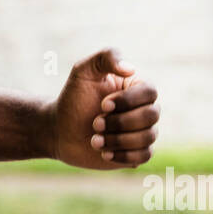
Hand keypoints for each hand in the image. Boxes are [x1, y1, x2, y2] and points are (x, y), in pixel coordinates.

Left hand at [45, 48, 158, 169]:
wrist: (60, 130)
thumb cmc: (73, 98)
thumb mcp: (83, 71)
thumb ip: (106, 58)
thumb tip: (131, 68)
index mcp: (136, 87)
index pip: (150, 92)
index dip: (128, 100)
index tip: (102, 105)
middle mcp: (144, 108)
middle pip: (151, 115)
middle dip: (120, 122)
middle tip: (95, 124)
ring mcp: (142, 130)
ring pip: (148, 137)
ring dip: (118, 140)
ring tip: (95, 140)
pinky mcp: (137, 152)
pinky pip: (144, 155)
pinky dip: (123, 155)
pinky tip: (104, 153)